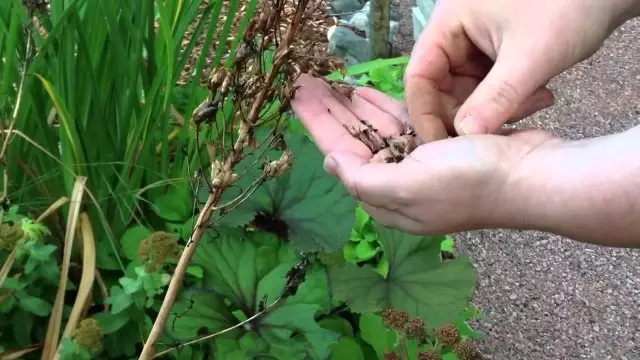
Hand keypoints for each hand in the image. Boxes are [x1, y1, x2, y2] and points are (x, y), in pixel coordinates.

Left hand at [290, 74, 559, 234]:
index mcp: (386, 199)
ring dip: (354, 108)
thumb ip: (364, 180)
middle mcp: (398, 185)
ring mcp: (420, 165)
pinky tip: (365, 93)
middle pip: (354, 142)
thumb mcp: (408, 188)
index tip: (297, 100)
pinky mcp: (439, 147)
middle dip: (329, 113)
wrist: (531, 176)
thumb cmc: (469, 183)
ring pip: (376, 131)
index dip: (317, 127)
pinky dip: (384, 109)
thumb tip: (331, 164)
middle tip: (306, 84)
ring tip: (330, 84)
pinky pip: (402, 124)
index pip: (341, 158)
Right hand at [404, 0, 637, 141]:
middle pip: (441, 88)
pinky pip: (489, 89)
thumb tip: (466, 136)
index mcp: (449, 22)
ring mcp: (476, 45)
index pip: (419, 76)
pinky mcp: (496, 55)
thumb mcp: (531, 56)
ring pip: (468, 93)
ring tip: (535, 102)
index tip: (442, 147)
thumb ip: (496, 98)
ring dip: (496, 109)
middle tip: (502, 127)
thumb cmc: (569, 6)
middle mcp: (455, 34)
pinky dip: (509, 100)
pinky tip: (539, 96)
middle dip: (470, 113)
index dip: (425, 113)